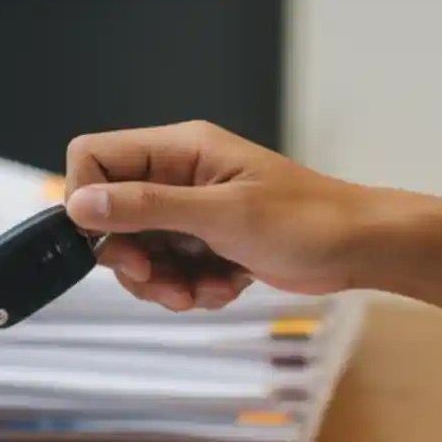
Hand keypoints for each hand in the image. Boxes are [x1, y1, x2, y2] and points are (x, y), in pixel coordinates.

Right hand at [65, 120, 369, 309]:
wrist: (360, 249)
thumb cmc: (308, 220)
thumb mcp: (222, 214)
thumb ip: (147, 207)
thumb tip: (81, 203)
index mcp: (179, 150)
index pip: (95, 157)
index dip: (88, 201)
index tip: (110, 243)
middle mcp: (178, 176)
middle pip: (111, 214)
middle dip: (131, 258)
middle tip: (160, 279)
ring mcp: (191, 211)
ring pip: (139, 251)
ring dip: (163, 282)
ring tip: (201, 291)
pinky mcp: (206, 243)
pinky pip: (171, 270)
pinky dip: (191, 288)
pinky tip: (226, 287)